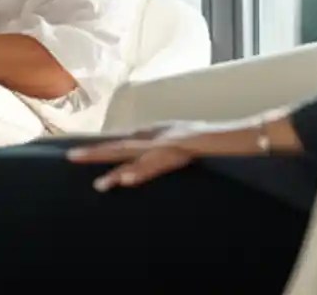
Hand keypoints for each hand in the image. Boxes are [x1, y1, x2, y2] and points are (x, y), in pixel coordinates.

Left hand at [66, 117, 302, 191]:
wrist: (246, 133)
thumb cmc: (219, 139)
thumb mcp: (185, 141)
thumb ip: (164, 145)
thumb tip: (143, 159)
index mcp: (159, 132)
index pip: (124, 139)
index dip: (101, 146)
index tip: (75, 152)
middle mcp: (161, 133)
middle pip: (123, 143)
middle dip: (96, 152)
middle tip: (70, 157)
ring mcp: (172, 141)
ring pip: (138, 156)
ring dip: (117, 169)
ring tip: (100, 184)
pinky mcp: (186, 149)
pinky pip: (162, 163)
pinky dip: (145, 171)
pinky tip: (130, 180)